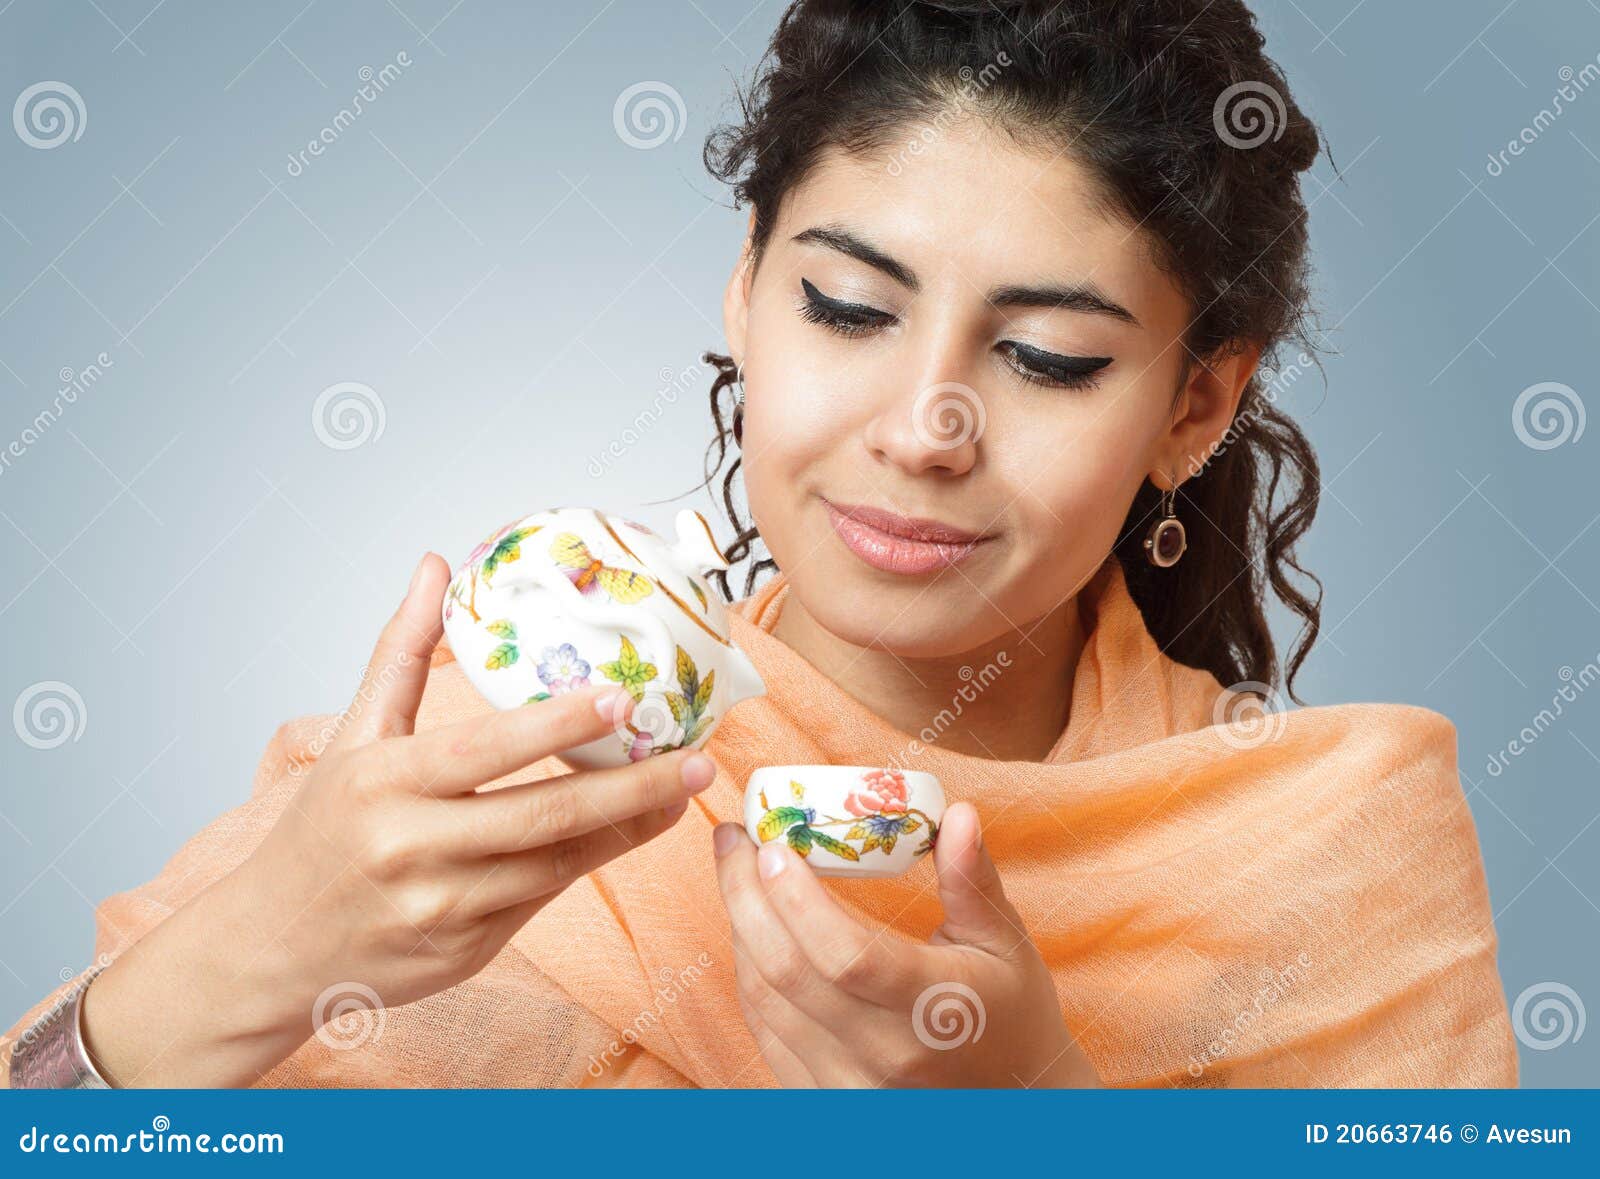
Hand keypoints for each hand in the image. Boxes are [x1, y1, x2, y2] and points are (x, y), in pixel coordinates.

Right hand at [78, 552, 715, 1085]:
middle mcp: (412, 847)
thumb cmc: (320, 833)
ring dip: (627, 830)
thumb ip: (400, 654)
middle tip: (697, 757)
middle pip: (542, 816)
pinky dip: (589, 865)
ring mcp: (442, 907)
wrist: (269, 950)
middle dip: (631, 789)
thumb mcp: (353, 739)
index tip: (621, 698)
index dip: (558, 727)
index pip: (486, 749)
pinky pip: (542, 901)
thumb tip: (436, 567)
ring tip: (683, 792)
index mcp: (383, 783)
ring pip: (556, 865)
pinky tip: (632, 832)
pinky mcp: (465, 951)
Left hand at [712, 802, 1099, 1087]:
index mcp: (935, 1010)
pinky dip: (748, 972)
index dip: (799, 901)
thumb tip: (958, 813)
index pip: (849, 957)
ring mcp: (848, 1086)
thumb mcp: (1005, 944)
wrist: (1011, 1108)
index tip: (773, 846)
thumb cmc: (1011, 1014)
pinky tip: (749, 927)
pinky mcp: (823, 1098)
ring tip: (736, 870)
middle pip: (787, 973)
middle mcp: (884, 1056)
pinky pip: (765, 1030)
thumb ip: (972, 879)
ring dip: (740, 928)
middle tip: (732, 839)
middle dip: (745, 896)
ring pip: (764, 1001)